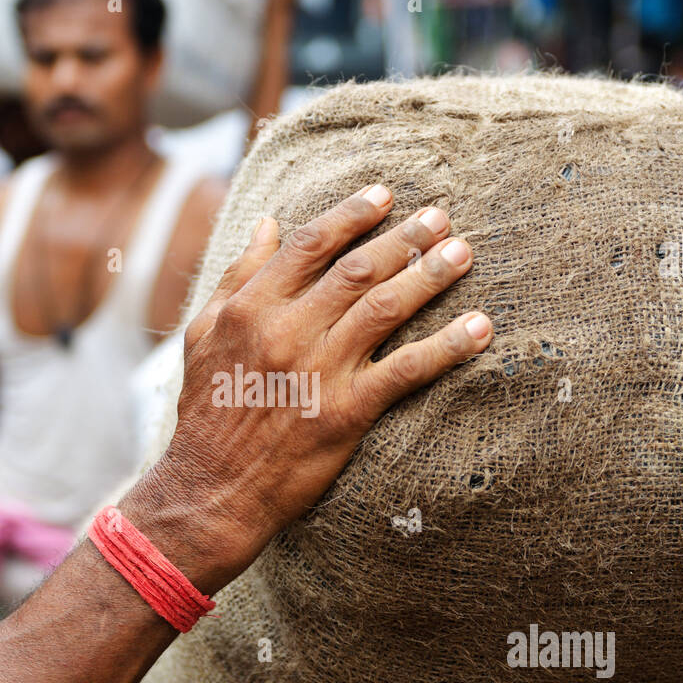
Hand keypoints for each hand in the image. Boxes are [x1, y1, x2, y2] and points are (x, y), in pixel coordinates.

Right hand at [123, 185, 492, 592]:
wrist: (214, 488)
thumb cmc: (207, 410)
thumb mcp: (203, 334)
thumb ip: (237, 275)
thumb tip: (269, 222)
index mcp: (251, 308)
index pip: (310, 245)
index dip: (352, 214)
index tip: (384, 194)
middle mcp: (287, 331)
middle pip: (358, 269)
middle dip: (404, 237)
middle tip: (441, 216)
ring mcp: (319, 370)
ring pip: (385, 307)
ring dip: (430, 275)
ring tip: (462, 253)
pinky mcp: (346, 411)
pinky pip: (407, 369)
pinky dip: (447, 346)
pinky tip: (479, 328)